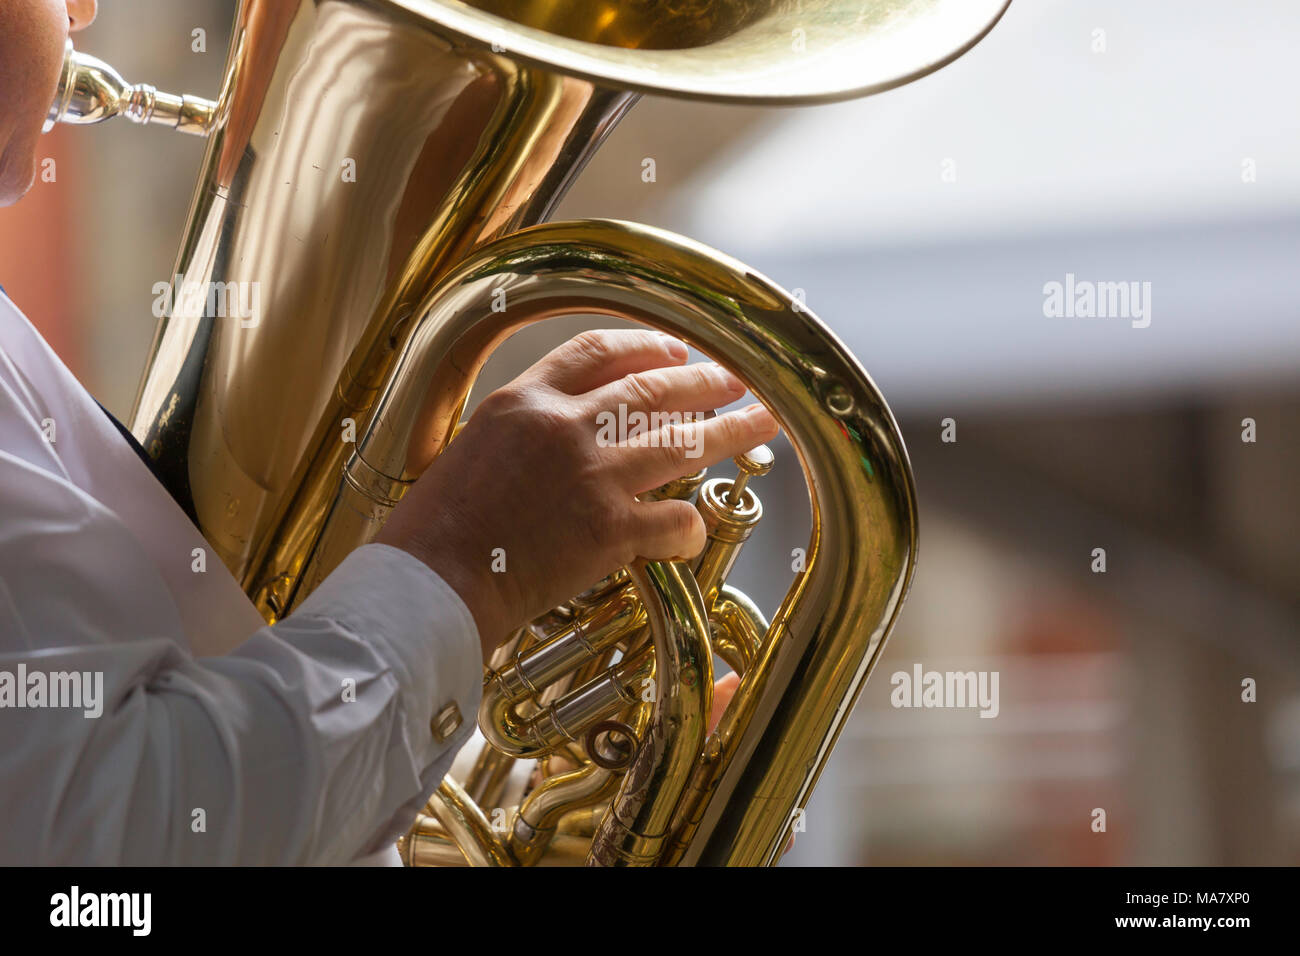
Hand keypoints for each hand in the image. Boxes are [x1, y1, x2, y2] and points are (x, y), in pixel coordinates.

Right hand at [375, 329, 778, 657]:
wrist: (431, 582)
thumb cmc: (436, 528)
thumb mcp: (470, 449)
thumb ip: (523, 431)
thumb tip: (566, 432)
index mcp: (523, 400)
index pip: (596, 351)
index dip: (645, 346)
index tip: (675, 351)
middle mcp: (563, 426)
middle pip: (652, 387)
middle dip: (704, 381)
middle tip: (737, 379)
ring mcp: (591, 476)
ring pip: (681, 442)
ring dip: (730, 431)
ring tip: (762, 421)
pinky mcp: (608, 529)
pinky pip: (673, 518)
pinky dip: (690, 524)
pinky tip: (693, 529)